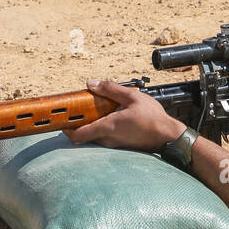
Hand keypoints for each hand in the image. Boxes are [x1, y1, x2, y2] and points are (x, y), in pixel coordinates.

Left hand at [64, 80, 185, 151]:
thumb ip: (111, 89)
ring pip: (94, 136)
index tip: (60, 118)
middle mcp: (107, 139)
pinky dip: (101, 126)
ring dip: (90, 123)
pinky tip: (110, 115)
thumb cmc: (152, 118)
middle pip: (83, 134)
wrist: (168, 137)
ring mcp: (113, 144)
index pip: (77, 134)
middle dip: (77, 122)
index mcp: (107, 127)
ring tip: (95, 108)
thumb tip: (91, 83)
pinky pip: (104, 137)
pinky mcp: (120, 146)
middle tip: (77, 107)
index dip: (65, 127)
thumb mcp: (132, 97)